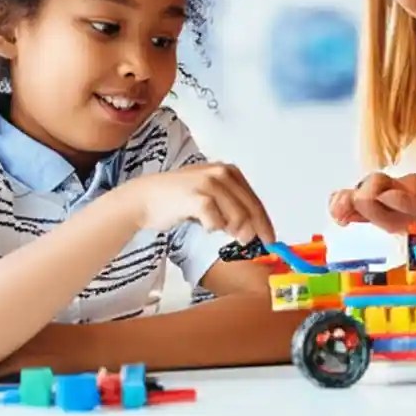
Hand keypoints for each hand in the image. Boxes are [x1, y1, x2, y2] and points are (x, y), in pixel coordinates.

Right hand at [125, 162, 274, 244]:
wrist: (144, 198)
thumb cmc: (178, 199)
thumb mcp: (210, 197)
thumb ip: (231, 208)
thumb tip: (253, 231)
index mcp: (229, 171)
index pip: (255, 201)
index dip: (265, 223)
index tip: (270, 241)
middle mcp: (221, 172)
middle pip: (250, 209)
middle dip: (253, 231)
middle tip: (248, 243)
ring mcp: (209, 183)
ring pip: (237, 217)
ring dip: (230, 229)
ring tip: (214, 227)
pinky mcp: (196, 197)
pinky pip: (215, 221)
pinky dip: (212, 227)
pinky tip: (203, 225)